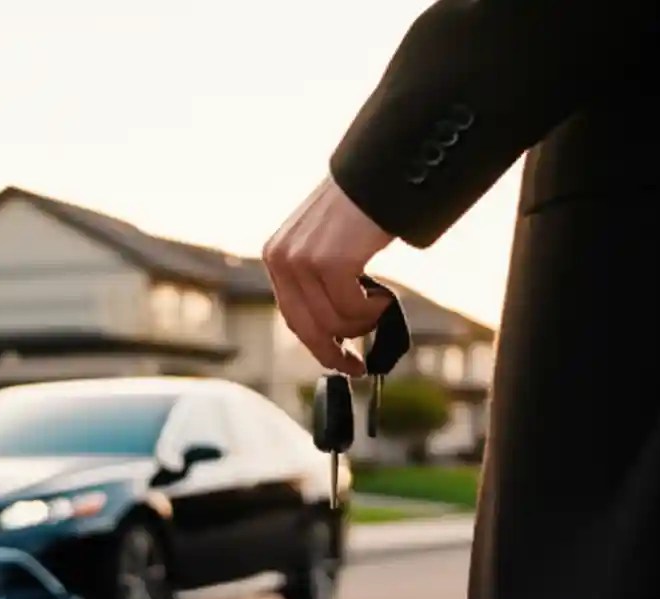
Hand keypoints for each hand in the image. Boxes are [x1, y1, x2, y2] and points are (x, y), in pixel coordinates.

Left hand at [262, 175, 394, 375]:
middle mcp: (281, 258)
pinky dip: (373, 310)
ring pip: (335, 321)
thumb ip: (318, 280)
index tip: (340, 363)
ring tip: (380, 305)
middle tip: (359, 364)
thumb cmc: (359, 208)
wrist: (377, 173)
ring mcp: (303, 260)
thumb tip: (334, 330)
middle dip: (335, 352)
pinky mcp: (329, 261)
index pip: (292, 316)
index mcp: (276, 256)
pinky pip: (352, 308)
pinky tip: (383, 295)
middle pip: (308, 328)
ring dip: (363, 323)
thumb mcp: (325, 244)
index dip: (318, 346)